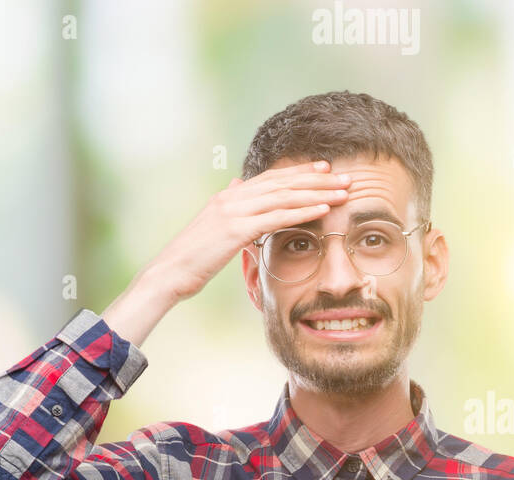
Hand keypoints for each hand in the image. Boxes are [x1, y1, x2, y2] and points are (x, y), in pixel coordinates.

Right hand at [152, 161, 351, 300]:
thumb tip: (236, 185)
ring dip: (317, 193)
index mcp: (228, 196)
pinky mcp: (235, 230)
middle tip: (345, 177)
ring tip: (343, 192)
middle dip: (317, 179)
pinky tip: (323, 210)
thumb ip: (228, 207)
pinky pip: (276, 217)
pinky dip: (302, 211)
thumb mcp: (210, 229)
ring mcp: (233, 211)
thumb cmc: (189, 260)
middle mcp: (232, 197)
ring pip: (284, 196)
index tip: (325, 170)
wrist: (168, 274)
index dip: (300, 172)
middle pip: (282, 182)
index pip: (271, 178)